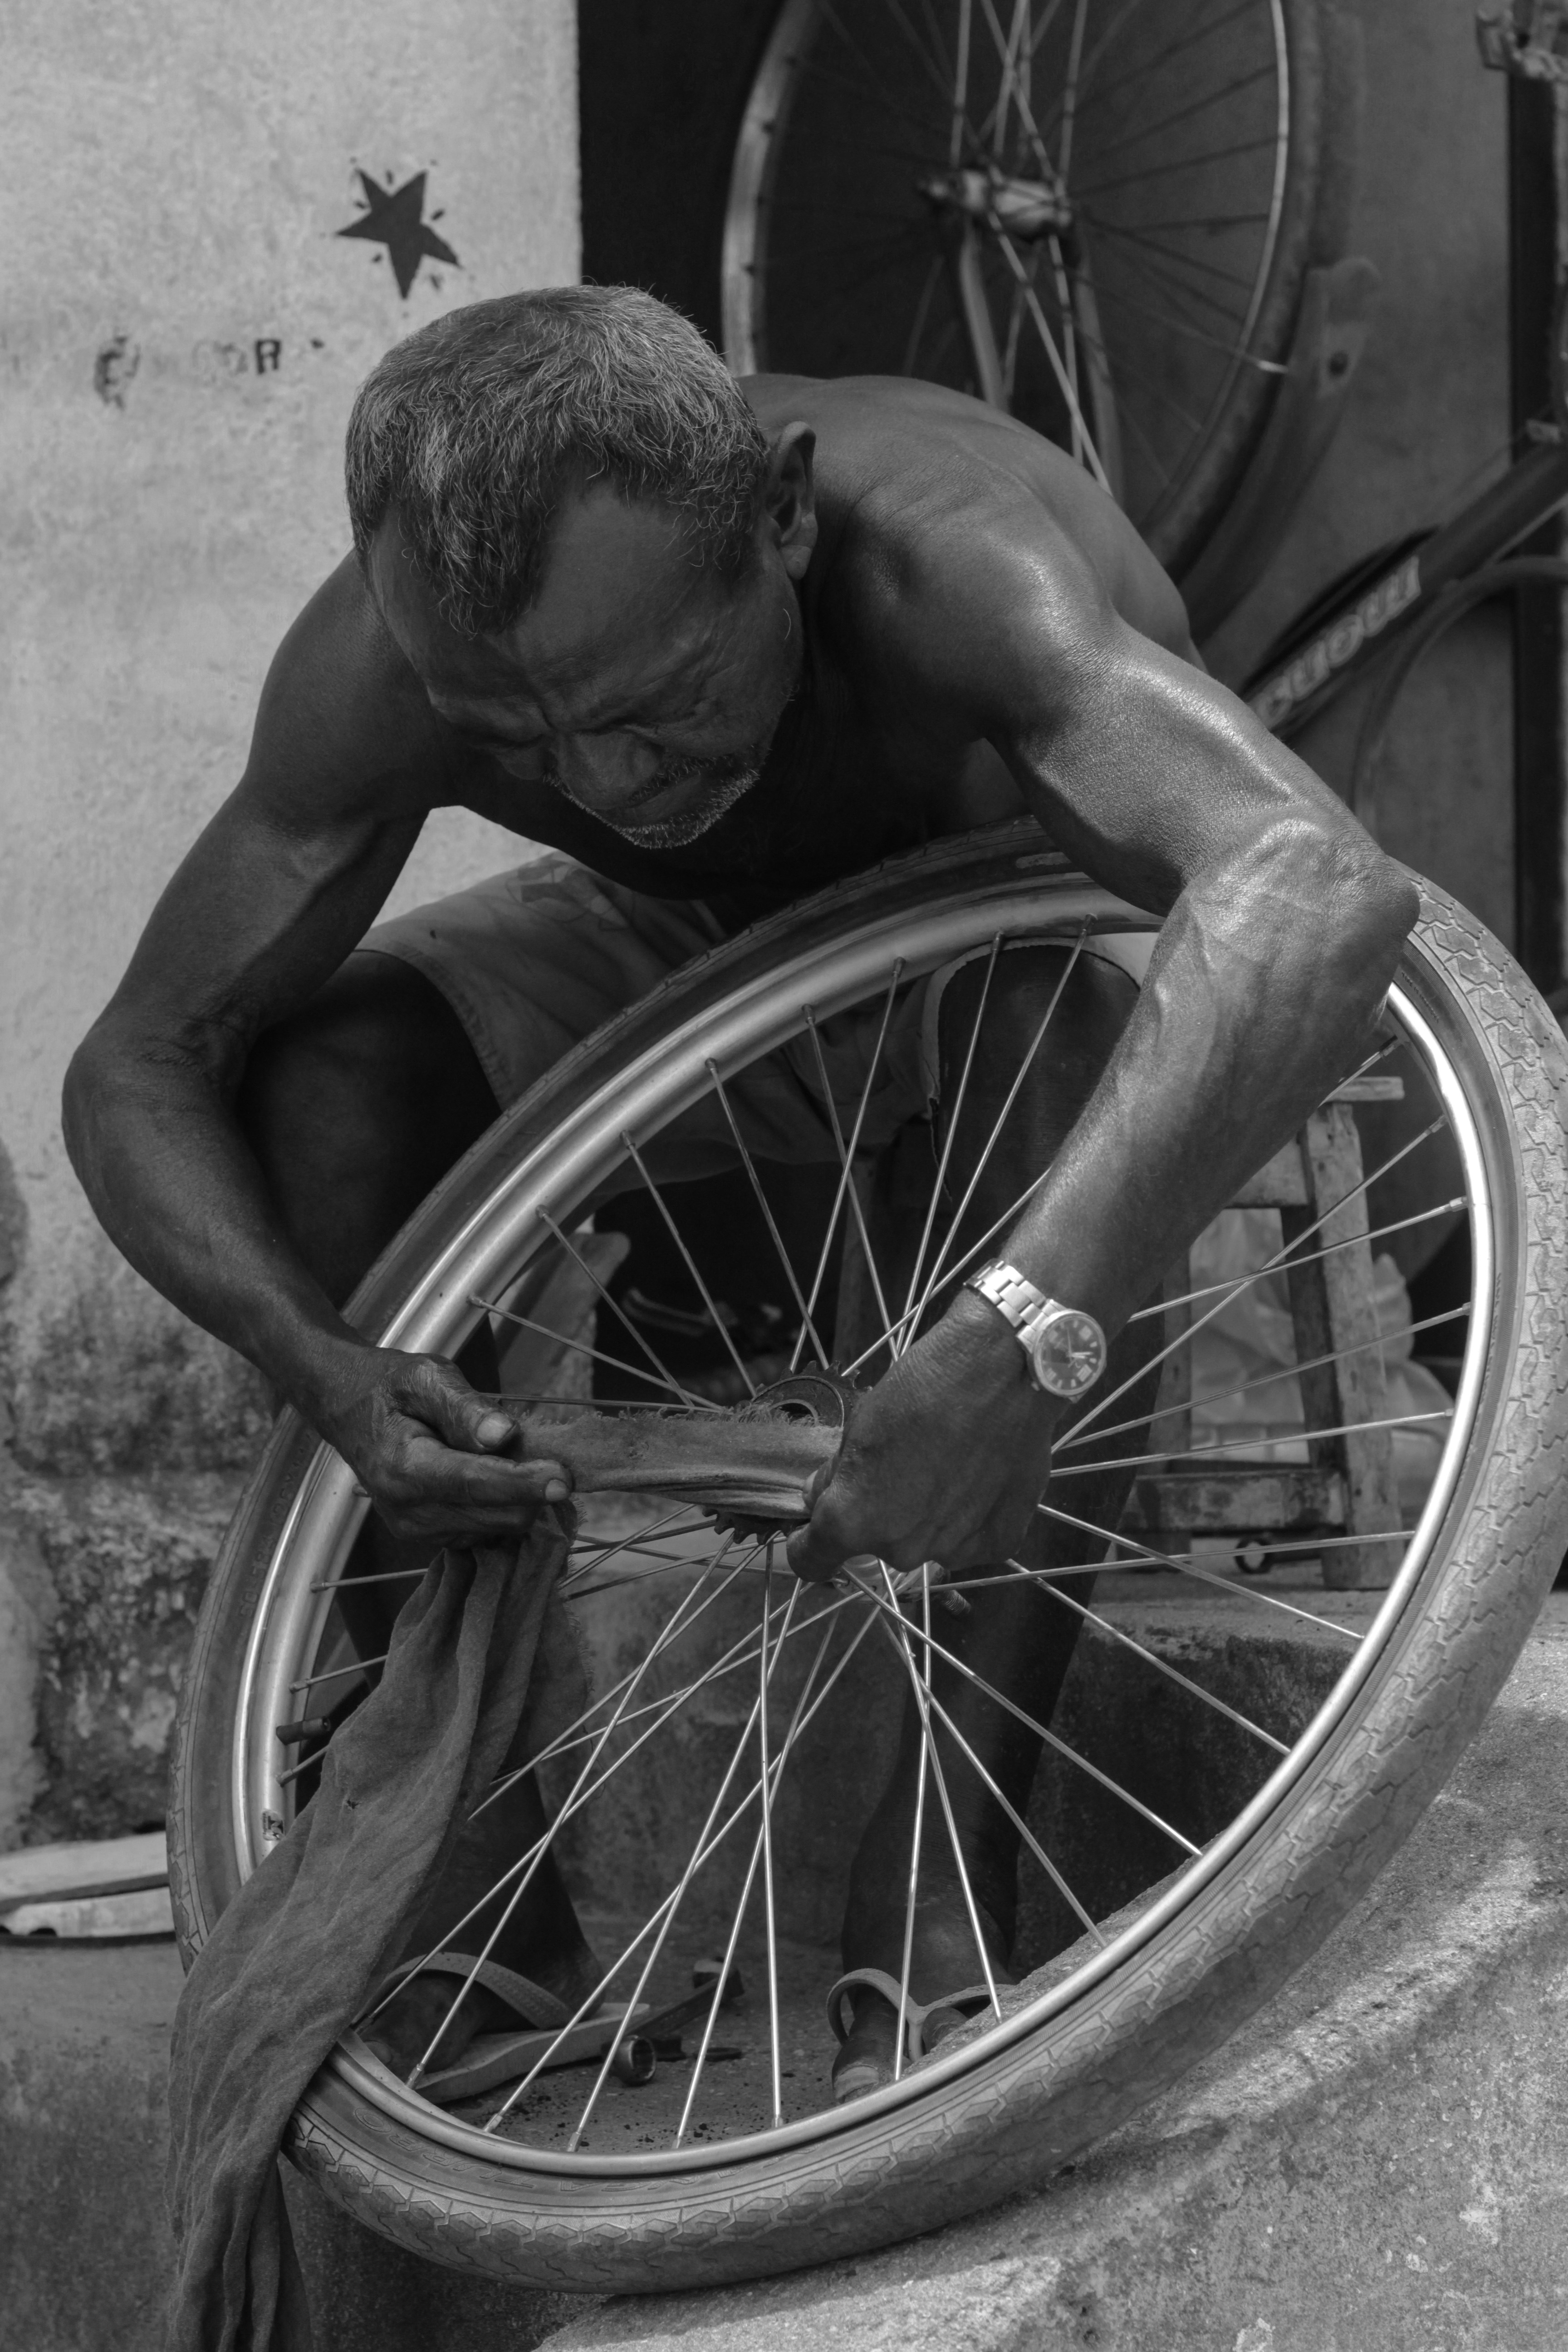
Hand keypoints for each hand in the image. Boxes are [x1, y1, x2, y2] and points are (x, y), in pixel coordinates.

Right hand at [313, 1346, 570, 1546]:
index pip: (476, 1484)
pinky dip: (501, 1508)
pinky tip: (494, 1477)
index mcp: (405, 1468)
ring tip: (509, 1458)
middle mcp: (409, 1511)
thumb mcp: (426, 1376)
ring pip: (498, 1528)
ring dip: (518, 1498)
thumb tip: (503, 1435)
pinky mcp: (429, 1536)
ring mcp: (417, 1530)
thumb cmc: (390, 1386)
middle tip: (542, 1451)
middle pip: (496, 1515)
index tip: (564, 1477)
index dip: (524, 1483)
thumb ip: (464, 1407)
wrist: (349, 1409)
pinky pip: (485, 1532)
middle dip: (528, 1487)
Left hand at [784, 1291, 1058, 1583]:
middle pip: (876, 1543)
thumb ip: (837, 1475)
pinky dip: (969, 1516)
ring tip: (948, 1464)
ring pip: (924, 1542)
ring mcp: (953, 1550)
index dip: (809, 1545)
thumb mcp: (859, 1424)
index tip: (817, 1529)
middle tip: (902, 1466)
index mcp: (853, 1520)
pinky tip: (979, 1475)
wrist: (1002, 1370)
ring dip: (925, 1516)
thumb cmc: (923, 1388)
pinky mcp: (998, 1543)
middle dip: (879, 1513)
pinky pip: (968, 1540)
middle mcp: (900, 1549)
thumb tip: (821, 1498)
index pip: (812, 1560)